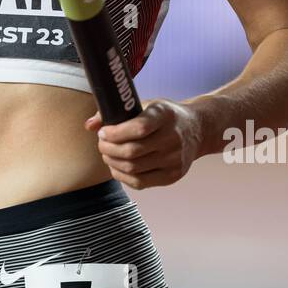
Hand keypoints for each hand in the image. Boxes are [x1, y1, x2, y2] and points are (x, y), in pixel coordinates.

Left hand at [83, 99, 202, 188]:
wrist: (197, 129)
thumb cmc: (164, 116)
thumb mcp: (145, 104)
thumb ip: (116, 112)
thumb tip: (90, 125)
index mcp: (165, 115)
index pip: (138, 128)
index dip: (115, 133)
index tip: (103, 132)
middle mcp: (172, 138)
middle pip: (132, 152)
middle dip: (108, 149)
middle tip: (102, 144)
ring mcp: (174, 160)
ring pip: (133, 169)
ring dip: (112, 163)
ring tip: (107, 154)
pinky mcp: (173, 176)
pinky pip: (140, 183)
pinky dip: (122, 176)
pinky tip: (117, 167)